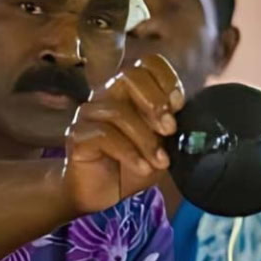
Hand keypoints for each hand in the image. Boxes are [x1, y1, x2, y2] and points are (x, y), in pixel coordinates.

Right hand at [61, 54, 183, 215]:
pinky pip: (103, 135)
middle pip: (130, 76)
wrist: (102, 196)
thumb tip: (185, 116)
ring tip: (160, 162)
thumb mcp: (161, 146)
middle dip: (155, 103)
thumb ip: (170, 127)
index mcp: (130, 91)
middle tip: (169, 130)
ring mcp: (89, 114)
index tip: (179, 105)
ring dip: (145, 139)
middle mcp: (107, 95)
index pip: (147, 64)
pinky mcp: (76, 136)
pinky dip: (129, 153)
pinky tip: (142, 167)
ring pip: (118, 111)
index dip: (166, 80)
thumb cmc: (132, 166)